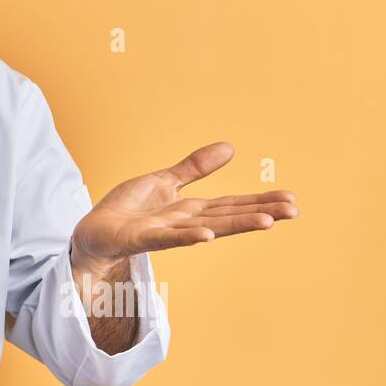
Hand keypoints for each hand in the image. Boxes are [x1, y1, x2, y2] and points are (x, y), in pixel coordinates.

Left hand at [70, 141, 297, 276]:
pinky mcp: (140, 238)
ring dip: (235, 225)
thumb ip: (194, 168)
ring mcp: (163, 232)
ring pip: (205, 227)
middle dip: (259, 212)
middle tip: (293, 211)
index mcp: (189, 209)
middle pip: (227, 216)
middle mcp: (183, 222)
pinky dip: (186, 236)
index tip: (291, 199)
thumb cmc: (127, 210)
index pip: (231, 203)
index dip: (259, 200)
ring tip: (266, 222)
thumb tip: (230, 147)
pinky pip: (166, 238)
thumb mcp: (163, 181)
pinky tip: (206, 235)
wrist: (91, 231)